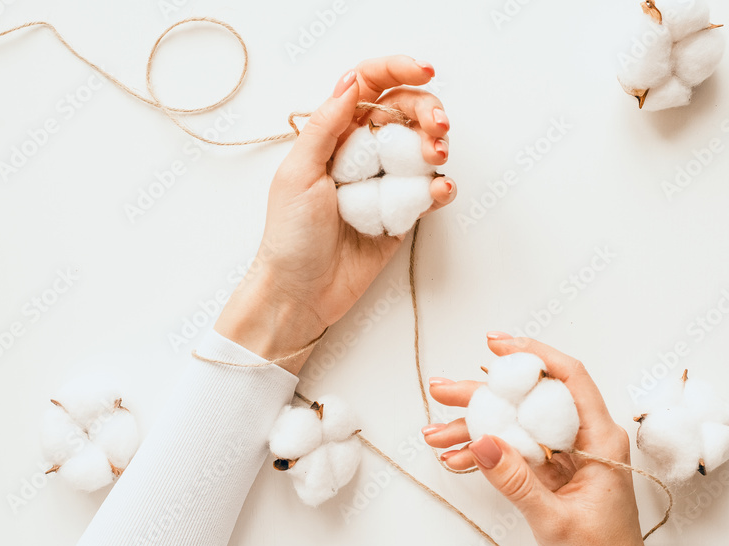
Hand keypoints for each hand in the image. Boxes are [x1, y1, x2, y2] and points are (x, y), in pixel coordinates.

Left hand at [215, 56, 456, 372]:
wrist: (300, 293)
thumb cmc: (289, 236)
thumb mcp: (298, 173)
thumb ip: (325, 126)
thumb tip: (350, 83)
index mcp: (334, 135)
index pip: (369, 87)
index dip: (397, 70)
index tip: (423, 71)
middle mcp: (362, 154)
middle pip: (405, 112)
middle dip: (427, 109)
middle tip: (437, 125)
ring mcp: (384, 184)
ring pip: (422, 149)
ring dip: (435, 146)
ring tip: (434, 157)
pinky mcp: (401, 215)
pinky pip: (428, 192)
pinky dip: (439, 188)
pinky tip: (438, 191)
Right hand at [424, 333, 681, 545]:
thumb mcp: (554, 520)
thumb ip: (516, 480)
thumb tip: (482, 440)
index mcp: (601, 439)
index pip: (568, 378)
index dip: (533, 354)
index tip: (496, 345)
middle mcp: (586, 439)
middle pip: (532, 400)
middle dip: (484, 395)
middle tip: (441, 389)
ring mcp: (568, 457)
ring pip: (518, 426)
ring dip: (477, 427)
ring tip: (433, 430)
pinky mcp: (553, 475)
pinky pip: (516, 452)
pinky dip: (487, 454)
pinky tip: (455, 455)